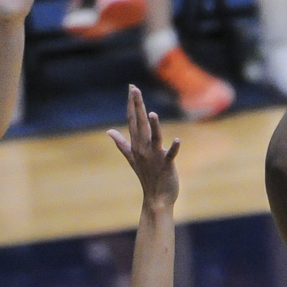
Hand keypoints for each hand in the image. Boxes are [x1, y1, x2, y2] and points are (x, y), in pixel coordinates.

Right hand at [107, 84, 179, 210]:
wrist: (156, 198)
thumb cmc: (146, 176)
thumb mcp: (131, 158)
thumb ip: (121, 143)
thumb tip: (109, 131)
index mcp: (136, 145)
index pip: (132, 121)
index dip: (131, 104)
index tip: (132, 88)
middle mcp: (143, 149)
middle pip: (140, 124)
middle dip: (137, 106)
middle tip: (135, 89)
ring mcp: (154, 157)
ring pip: (153, 138)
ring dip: (153, 126)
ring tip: (151, 113)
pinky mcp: (166, 165)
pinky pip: (170, 155)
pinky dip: (174, 148)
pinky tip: (178, 140)